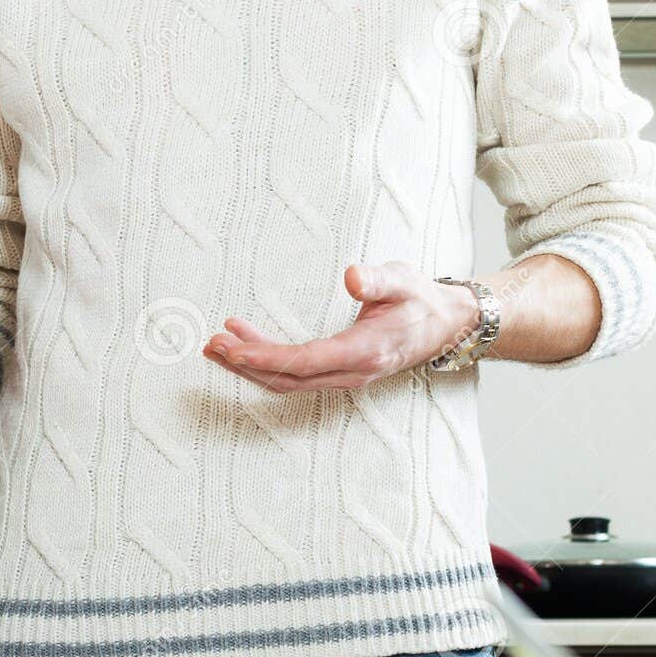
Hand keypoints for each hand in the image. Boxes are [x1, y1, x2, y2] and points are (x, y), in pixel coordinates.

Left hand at [202, 262, 480, 392]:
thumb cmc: (420, 298)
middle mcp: (352, 372)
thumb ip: (378, 279)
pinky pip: (296, 374)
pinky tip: (245, 344)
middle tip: (211, 345)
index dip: (268, 359)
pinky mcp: (338, 373)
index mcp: (366, 351)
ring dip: (251, 366)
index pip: (307, 361)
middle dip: (247, 364)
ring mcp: (344, 377)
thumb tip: (352, 276)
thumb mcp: (403, 279)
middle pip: (289, 378)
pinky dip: (267, 362)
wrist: (444, 324)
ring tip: (217, 346)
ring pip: (289, 380)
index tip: (234, 349)